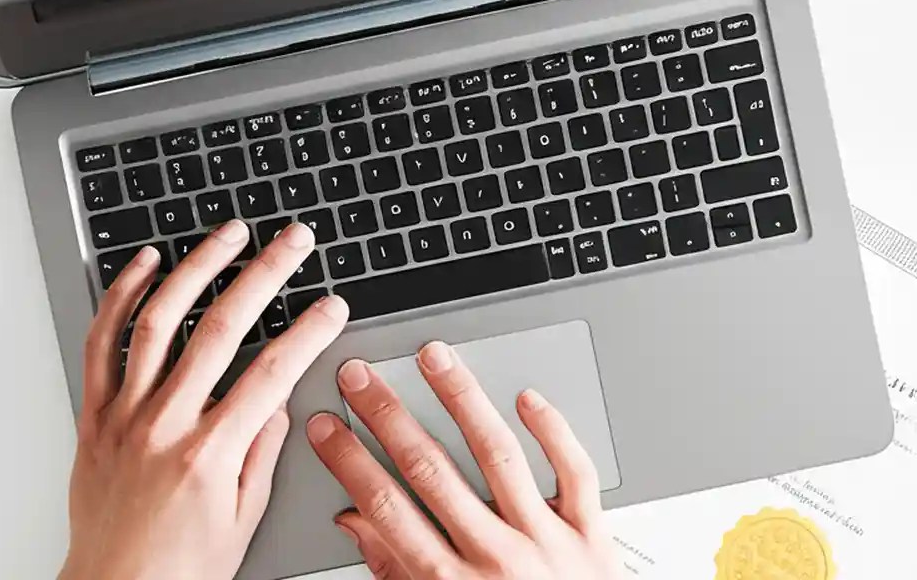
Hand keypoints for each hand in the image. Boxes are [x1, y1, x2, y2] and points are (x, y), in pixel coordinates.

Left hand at [60, 219, 348, 579]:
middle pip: (223, 328)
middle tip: (293, 242)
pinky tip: (145, 266)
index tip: (332, 304)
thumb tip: (280, 401)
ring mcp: (125, 414)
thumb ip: (262, 452)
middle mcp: (166, 424)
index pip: (273, 372)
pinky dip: (121, 297)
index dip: (309, 331)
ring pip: (160, 320)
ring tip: (228, 234)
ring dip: (198, 267)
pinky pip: (102, 342)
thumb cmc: (178, 568)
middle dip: (266, 274)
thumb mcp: (243, 518)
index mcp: (211, 453)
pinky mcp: (93, 414)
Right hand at [306, 341, 619, 579]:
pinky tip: (527, 396)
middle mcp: (494, 558)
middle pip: (429, 470)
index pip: (386, 506)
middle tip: (360, 377)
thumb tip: (357, 524)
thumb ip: (394, 572)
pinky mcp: (590, 534)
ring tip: (434, 358)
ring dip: (460, 398)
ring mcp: (544, 542)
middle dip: (386, 416)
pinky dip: (553, 431)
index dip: (349, 461)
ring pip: (497, 455)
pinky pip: (574, 473)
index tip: (326, 427)